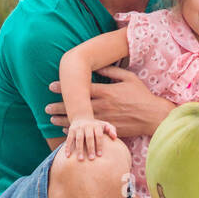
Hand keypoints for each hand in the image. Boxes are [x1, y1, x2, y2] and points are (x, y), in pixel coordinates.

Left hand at [46, 67, 170, 137]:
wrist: (153, 116)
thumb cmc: (142, 95)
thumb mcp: (129, 78)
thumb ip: (112, 72)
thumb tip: (98, 67)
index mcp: (106, 91)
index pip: (81, 88)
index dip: (65, 87)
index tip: (51, 86)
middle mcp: (102, 105)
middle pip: (76, 106)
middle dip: (59, 106)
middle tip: (45, 107)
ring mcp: (104, 119)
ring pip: (79, 120)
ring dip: (63, 120)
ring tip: (51, 119)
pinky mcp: (107, 129)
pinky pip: (88, 130)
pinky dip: (76, 130)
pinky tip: (66, 130)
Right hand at [65, 116, 117, 160]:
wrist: (82, 117)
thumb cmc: (96, 125)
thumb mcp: (105, 125)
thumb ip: (111, 130)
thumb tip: (115, 137)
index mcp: (96, 125)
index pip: (98, 135)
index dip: (99, 145)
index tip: (99, 155)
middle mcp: (87, 126)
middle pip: (89, 138)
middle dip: (90, 148)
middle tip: (91, 159)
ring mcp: (78, 128)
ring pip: (78, 139)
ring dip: (79, 149)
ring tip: (80, 159)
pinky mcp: (71, 130)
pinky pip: (69, 139)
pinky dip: (67, 147)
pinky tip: (67, 156)